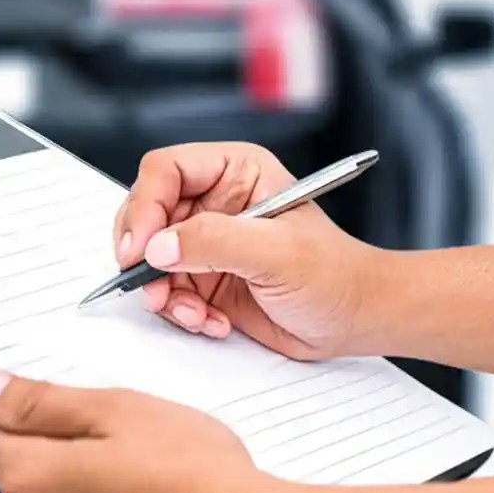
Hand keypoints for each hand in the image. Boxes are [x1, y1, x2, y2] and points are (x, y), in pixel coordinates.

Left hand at [0, 368, 288, 492]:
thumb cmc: (196, 480)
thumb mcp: (114, 411)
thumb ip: (37, 399)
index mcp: (30, 478)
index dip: (33, 408)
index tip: (73, 408)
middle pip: (24, 468)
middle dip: (60, 448)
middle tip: (121, 440)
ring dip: (82, 486)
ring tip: (141, 478)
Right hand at [115, 143, 384, 359]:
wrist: (354, 321)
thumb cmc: (335, 276)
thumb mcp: (277, 253)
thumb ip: (215, 242)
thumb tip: (157, 246)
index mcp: (235, 172)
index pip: (165, 171)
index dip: (145, 207)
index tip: (139, 248)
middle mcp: (213, 201)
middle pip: (146, 213)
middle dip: (144, 255)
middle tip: (151, 286)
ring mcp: (205, 241)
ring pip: (149, 257)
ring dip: (162, 291)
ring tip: (192, 313)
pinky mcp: (202, 277)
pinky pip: (165, 290)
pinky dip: (179, 310)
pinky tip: (211, 321)